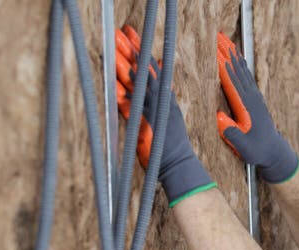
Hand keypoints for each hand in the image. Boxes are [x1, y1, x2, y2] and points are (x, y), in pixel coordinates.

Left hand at [116, 25, 215, 205]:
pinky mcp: (151, 121)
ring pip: (142, 81)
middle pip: (147, 70)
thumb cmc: (171, 150)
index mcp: (167, 102)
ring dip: (129, 63)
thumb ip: (163, 104)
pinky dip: (129, 87)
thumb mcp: (169, 123)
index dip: (143, 53)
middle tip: (124, 32)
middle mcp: (163, 102)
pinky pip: (137, 101)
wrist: (179, 167)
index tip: (133, 36)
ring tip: (118, 45)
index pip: (155, 71)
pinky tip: (119, 75)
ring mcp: (158, 110)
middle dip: (135, 50)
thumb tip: (165, 88)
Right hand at [216, 33, 298, 183]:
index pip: (232, 82)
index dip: (223, 65)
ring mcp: (255, 97)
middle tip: (217, 36)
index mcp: (246, 107)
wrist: (274, 151)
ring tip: (225, 39)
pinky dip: (240, 64)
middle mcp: (251, 98)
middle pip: (237, 70)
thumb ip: (231, 133)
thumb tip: (219, 118)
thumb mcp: (243, 147)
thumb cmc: (257, 151)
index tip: (215, 51)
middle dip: (226, 52)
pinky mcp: (255, 98)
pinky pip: (246, 76)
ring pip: (242, 70)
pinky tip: (236, 57)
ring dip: (233, 54)